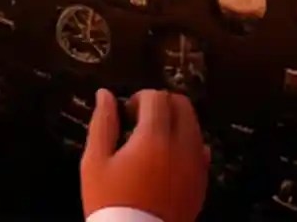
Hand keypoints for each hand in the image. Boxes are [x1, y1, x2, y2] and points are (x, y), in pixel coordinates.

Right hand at [81, 89, 207, 221]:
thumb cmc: (110, 202)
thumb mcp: (95, 162)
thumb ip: (102, 123)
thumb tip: (105, 95)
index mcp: (154, 138)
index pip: (157, 97)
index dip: (139, 98)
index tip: (127, 113)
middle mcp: (181, 147)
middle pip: (182, 105)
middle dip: (162, 105)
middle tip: (141, 121)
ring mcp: (196, 165)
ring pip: (194, 125)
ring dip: (176, 123)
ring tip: (152, 142)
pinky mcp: (202, 181)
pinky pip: (201, 150)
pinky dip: (186, 145)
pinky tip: (167, 159)